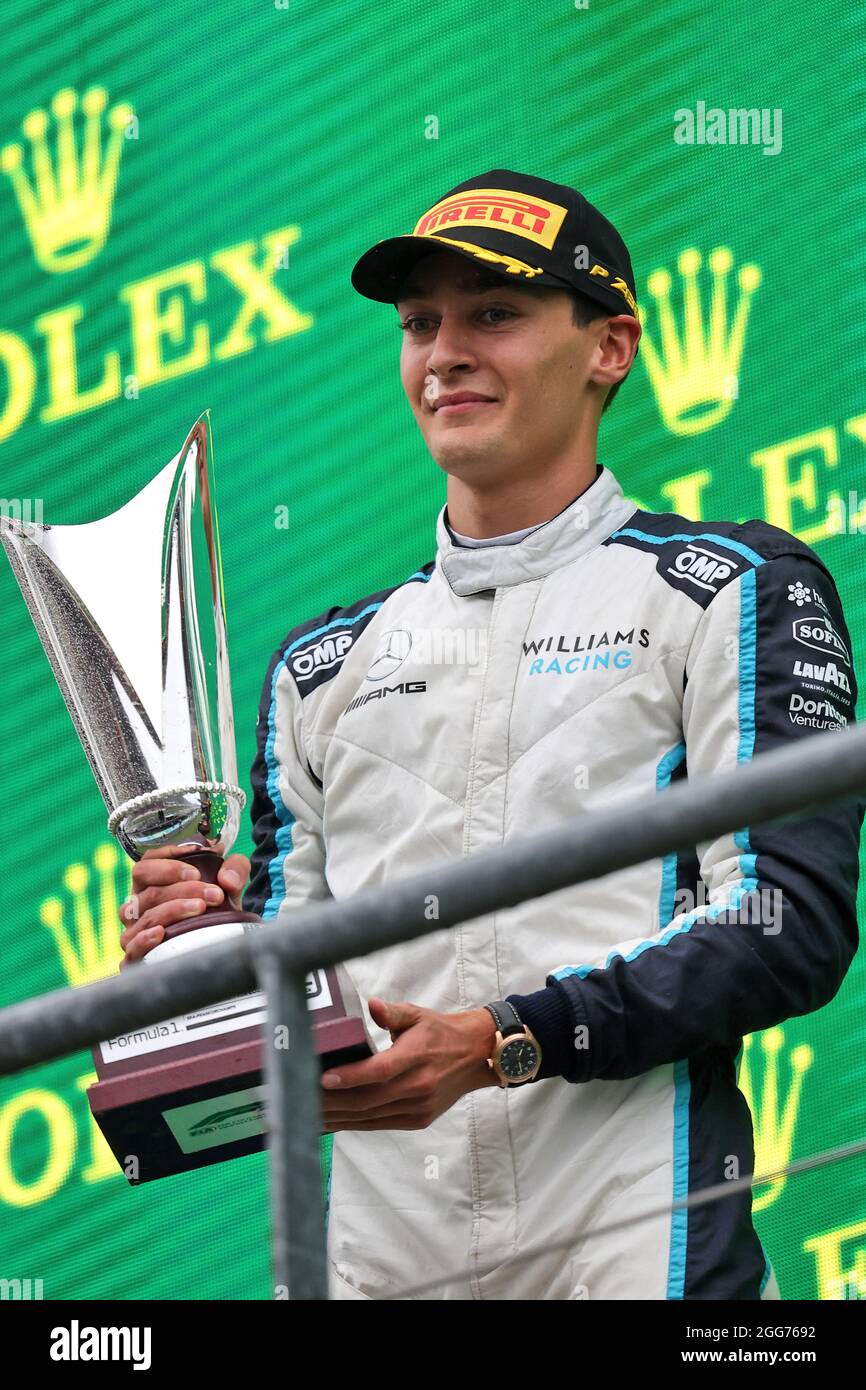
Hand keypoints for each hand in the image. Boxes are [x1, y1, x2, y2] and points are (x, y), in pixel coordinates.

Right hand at [118, 841, 250, 967]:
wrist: (216, 947)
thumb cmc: (214, 910)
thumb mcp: (229, 886)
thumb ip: (235, 870)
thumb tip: (227, 879)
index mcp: (150, 884)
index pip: (146, 865)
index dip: (167, 861)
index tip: (196, 867)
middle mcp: (138, 907)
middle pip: (150, 891)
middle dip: (183, 888)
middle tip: (214, 893)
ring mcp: (134, 932)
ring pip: (147, 916)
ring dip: (174, 909)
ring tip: (200, 908)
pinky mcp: (135, 958)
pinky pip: (133, 947)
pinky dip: (145, 939)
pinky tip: (161, 933)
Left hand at [319, 998, 498, 1131]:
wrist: (476, 1055)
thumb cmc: (440, 1032)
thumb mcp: (418, 1015)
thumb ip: (392, 1013)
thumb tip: (372, 1005)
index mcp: (417, 1056)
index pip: (379, 1071)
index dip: (350, 1077)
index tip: (322, 1078)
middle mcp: (418, 1086)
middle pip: (368, 1099)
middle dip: (331, 1102)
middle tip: (300, 1097)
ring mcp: (418, 1107)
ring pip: (370, 1117)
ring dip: (337, 1118)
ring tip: (307, 1114)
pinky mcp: (417, 1120)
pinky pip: (379, 1124)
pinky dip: (353, 1123)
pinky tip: (332, 1122)